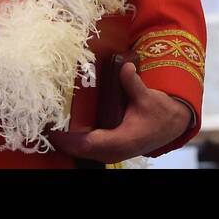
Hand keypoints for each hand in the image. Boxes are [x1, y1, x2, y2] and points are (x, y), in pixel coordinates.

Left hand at [48, 61, 191, 162]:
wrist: (172, 125)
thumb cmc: (161, 114)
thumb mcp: (148, 97)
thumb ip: (133, 83)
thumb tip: (125, 67)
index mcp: (121, 140)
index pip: (88, 144)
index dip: (68, 139)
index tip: (53, 130)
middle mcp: (115, 150)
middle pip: (82, 150)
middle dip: (63, 140)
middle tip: (46, 125)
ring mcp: (113, 151)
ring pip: (85, 151)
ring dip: (69, 141)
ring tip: (53, 126)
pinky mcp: (112, 148)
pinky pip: (90, 147)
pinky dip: (78, 140)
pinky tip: (69, 128)